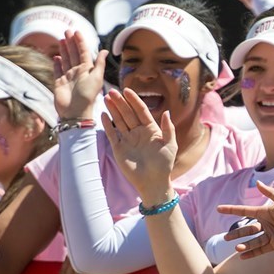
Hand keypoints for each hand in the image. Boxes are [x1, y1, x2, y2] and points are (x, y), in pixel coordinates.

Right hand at [54, 31, 108, 121]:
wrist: (75, 112)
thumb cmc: (87, 96)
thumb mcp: (97, 78)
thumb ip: (99, 63)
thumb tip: (106, 50)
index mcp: (87, 70)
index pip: (84, 52)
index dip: (80, 42)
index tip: (77, 32)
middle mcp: (78, 72)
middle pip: (74, 54)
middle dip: (71, 42)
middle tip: (67, 31)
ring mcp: (68, 77)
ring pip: (66, 60)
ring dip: (64, 50)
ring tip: (61, 39)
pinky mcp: (59, 83)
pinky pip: (58, 71)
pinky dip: (57, 63)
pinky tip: (56, 56)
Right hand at [101, 88, 178, 203]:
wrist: (153, 182)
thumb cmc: (164, 164)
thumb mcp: (170, 145)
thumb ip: (169, 129)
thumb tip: (167, 112)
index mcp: (151, 129)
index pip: (141, 111)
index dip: (134, 100)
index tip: (127, 90)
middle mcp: (138, 132)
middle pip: (128, 113)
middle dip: (120, 102)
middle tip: (112, 91)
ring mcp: (128, 140)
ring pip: (119, 121)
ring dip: (113, 110)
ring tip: (107, 98)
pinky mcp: (119, 149)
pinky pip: (112, 134)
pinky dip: (107, 125)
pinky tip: (103, 115)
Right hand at [218, 182, 273, 258]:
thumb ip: (271, 194)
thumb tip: (258, 182)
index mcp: (265, 212)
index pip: (245, 211)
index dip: (232, 210)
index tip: (219, 209)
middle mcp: (265, 224)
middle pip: (247, 229)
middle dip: (236, 233)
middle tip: (225, 237)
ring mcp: (270, 235)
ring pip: (253, 240)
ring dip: (244, 244)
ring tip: (236, 248)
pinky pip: (261, 249)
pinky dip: (252, 253)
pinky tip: (243, 256)